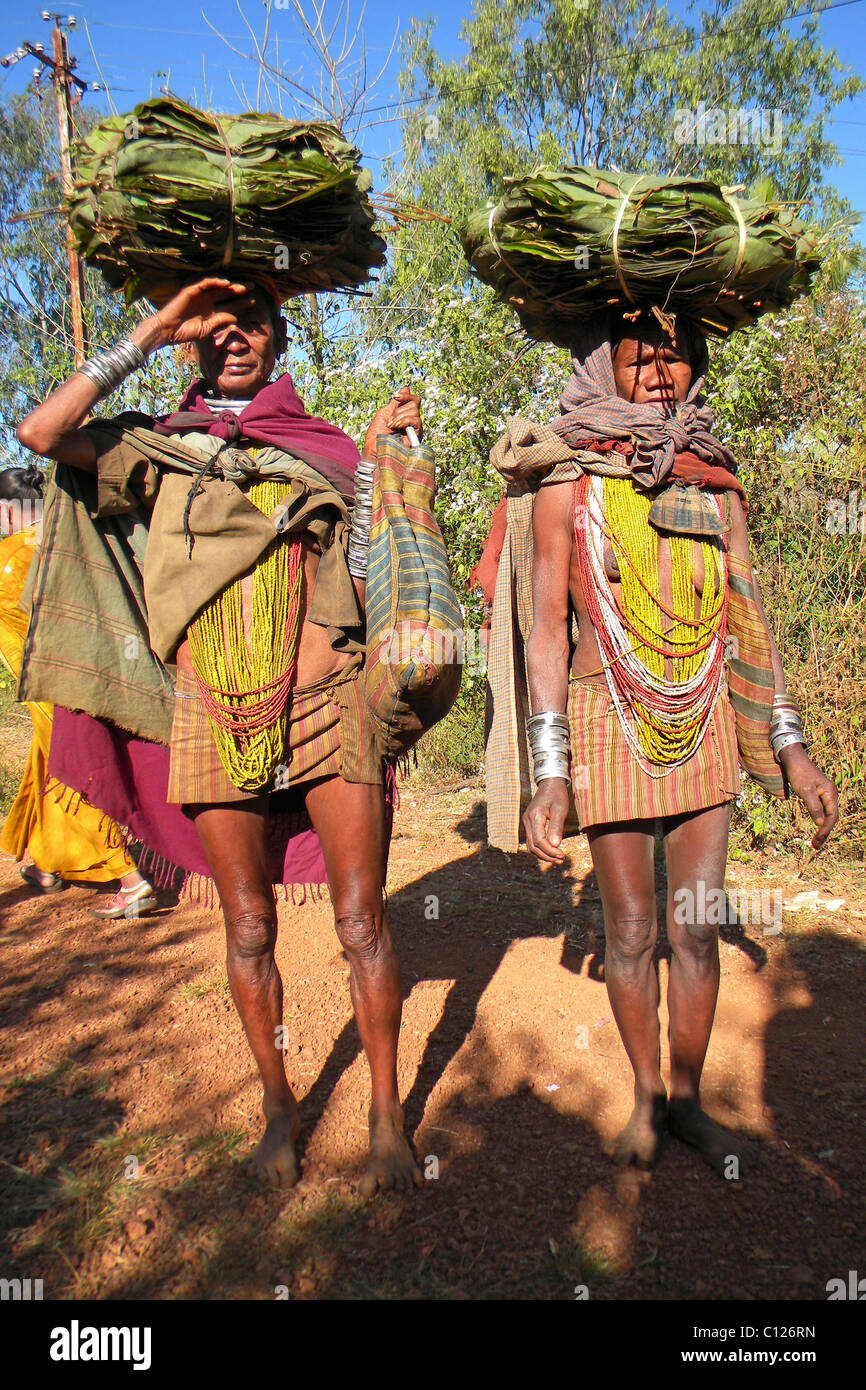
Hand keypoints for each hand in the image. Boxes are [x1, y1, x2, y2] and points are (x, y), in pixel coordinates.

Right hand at [133, 277, 254, 353]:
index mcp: (211, 311)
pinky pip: (205, 283)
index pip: (229, 305)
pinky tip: (225, 283)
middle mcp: (207, 301)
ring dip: (229, 285)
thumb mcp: (207, 329)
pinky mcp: (191, 290)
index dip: (241, 303)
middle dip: (239, 290)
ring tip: (241, 286)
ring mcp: (199, 295)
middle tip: (253, 287)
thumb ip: (221, 322)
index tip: (253, 302)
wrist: (168, 331)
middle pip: (226, 293)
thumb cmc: (186, 332)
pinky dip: (215, 282)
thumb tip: (236, 318)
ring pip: (217, 287)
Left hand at [363, 384, 422, 456]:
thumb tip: (406, 388)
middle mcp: (411, 420)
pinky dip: (405, 421)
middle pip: (415, 402)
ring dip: (399, 416)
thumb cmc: (376, 437)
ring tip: (391, 426)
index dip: (405, 395)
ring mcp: (414, 428)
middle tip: (390, 420)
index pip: (412, 398)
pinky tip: (396, 427)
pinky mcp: (417, 436)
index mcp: (402, 414)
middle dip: (399, 409)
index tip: (395, 397)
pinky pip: (417, 421)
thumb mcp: (383, 415)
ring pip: (415, 410)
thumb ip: (395, 403)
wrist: (375, 453)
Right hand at [523, 778, 569, 863]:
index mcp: (535, 816)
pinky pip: (532, 840)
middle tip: (561, 860)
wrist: (550, 783)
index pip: (539, 840)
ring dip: (543, 854)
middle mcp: (527, 820)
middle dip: (547, 855)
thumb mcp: (560, 809)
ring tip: (557, 858)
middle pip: (533, 846)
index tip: (562, 855)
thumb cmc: (557, 795)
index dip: (550, 851)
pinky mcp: (529, 823)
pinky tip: (551, 850)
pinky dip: (541, 848)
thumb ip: (557, 827)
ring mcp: (527, 822)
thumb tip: (555, 845)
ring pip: (531, 845)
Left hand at [778, 743, 839, 850]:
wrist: (793, 759)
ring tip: (815, 842)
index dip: (825, 829)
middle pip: (830, 817)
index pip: (831, 816)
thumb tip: (820, 823)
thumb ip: (814, 807)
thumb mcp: (805, 791)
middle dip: (824, 832)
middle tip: (815, 846)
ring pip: (826, 815)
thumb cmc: (799, 773)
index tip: (817, 839)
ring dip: (822, 829)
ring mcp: (823, 795)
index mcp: (830, 793)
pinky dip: (818, 820)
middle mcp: (829, 794)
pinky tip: (815, 827)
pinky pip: (821, 811)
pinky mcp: (816, 795)